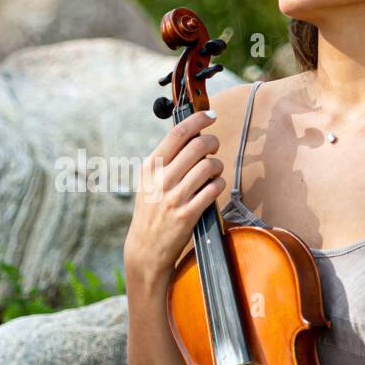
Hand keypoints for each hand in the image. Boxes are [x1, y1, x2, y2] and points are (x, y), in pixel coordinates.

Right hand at [124, 108, 224, 279]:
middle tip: (214, 146)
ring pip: (209, 166)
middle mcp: (160, 180)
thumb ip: (166, 160)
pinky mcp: (187, 214)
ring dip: (217, 165)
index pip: (177, 133)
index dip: (197, 120)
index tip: (210, 115)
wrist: (146, 248)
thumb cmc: (151, 211)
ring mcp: (174, 197)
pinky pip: (213, 189)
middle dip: (212, 142)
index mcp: (150, 167)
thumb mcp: (148, 181)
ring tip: (214, 170)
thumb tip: (191, 134)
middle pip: (197, 146)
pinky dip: (219, 184)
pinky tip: (215, 186)